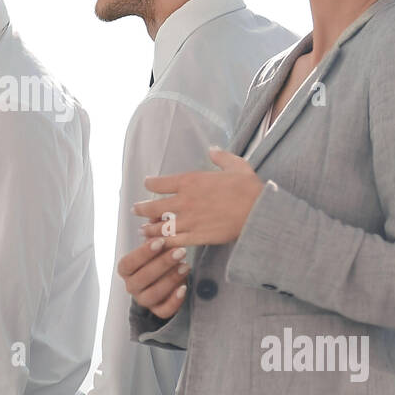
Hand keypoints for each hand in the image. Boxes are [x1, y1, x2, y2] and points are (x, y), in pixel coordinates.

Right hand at [118, 237, 190, 319]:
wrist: (164, 277)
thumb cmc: (157, 257)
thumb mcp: (154, 244)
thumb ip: (153, 232)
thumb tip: (155, 217)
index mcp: (125, 269)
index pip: (129, 262)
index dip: (143, 253)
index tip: (159, 241)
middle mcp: (131, 286)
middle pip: (142, 279)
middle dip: (162, 264)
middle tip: (179, 251)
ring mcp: (144, 299)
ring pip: (153, 294)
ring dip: (170, 280)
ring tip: (185, 266)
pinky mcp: (158, 310)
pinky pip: (164, 310)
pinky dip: (174, 301)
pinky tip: (184, 288)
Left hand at [132, 147, 265, 247]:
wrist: (259, 212)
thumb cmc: (249, 188)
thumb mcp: (236, 165)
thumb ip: (221, 157)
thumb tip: (212, 149)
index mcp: (191, 181)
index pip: (159, 183)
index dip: (150, 184)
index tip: (147, 184)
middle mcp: (185, 201)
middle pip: (154, 206)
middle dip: (141, 208)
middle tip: (135, 210)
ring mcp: (189, 221)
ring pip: (160, 226)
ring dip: (149, 228)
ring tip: (143, 229)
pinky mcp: (197, 237)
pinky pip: (174, 242)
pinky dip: (164, 243)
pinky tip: (159, 244)